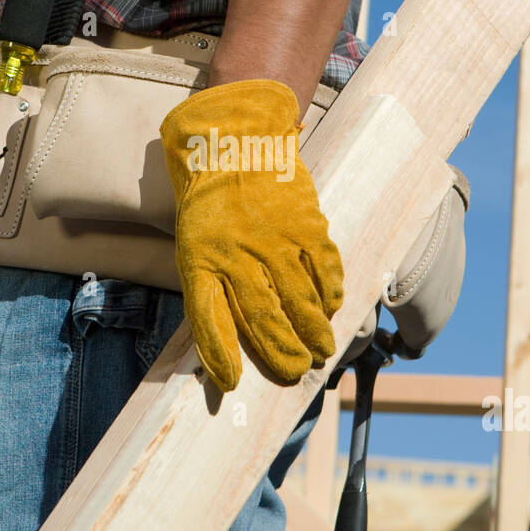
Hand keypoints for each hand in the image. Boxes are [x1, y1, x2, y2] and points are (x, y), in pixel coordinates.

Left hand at [160, 79, 343, 391]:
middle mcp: (238, 254)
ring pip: (301, 298)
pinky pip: (325, 267)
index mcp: (203, 261)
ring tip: (323, 351)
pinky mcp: (305, 223)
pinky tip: (334, 306)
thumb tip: (224, 349)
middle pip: (264, 317)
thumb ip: (209, 295)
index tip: (232, 385)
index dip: (220, 355)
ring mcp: (275, 239)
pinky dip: (332, 292)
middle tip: (298, 372)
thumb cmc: (212, 209)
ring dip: (315, 330)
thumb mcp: (195, 250)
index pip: (208, 318)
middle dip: (284, 352)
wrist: (236, 144)